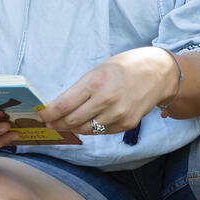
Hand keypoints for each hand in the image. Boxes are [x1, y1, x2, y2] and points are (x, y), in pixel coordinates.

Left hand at [38, 46, 176, 135]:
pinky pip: (101, 132)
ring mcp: (118, 115)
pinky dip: (91, 129)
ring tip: (66, 123)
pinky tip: (87, 122)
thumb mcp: (98, 70)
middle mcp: (106, 100)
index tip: (41, 116)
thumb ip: (81, 89)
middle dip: (57, 123)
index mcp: (95, 82)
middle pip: (72, 120)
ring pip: (86, 129)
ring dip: (73, 127)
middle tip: (50, 122)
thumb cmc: (125, 67)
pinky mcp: (127, 124)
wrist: (158, 73)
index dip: (48, 114)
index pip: (63, 105)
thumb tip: (60, 106)